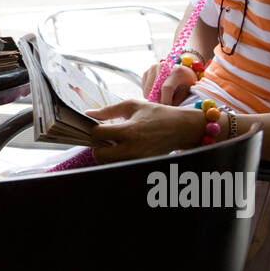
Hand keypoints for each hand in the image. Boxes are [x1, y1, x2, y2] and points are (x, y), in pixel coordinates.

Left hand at [84, 99, 204, 161]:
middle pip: (100, 155)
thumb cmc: (157, 114)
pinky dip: (119, 159)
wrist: (181, 128)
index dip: (94, 130)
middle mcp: (131, 149)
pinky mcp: (142, 165)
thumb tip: (88, 113)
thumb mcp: (133, 105)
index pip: (98, 135)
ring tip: (116, 143)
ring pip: (110, 163)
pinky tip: (125, 148)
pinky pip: (122, 165)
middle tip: (105, 139)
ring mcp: (137, 159)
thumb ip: (108, 110)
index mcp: (128, 131)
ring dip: (108, 154)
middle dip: (98, 147)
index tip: (99, 127)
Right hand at [141, 62, 198, 105]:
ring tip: (164, 98)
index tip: (167, 110)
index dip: (166, 101)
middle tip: (166, 106)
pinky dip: (150, 95)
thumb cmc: (186, 86)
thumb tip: (166, 109)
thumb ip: (177, 101)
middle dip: (160, 102)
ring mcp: (153, 68)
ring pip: (148, 92)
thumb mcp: (186, 93)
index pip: (166, 88)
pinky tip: (158, 93)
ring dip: (154, 99)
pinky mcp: (146, 72)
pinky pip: (145, 90)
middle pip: (155, 90)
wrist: (182, 74)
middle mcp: (163, 66)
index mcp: (177, 71)